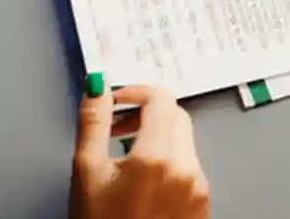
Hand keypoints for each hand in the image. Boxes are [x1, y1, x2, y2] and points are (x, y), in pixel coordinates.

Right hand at [70, 77, 209, 218]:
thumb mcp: (87, 172)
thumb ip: (94, 122)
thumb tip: (97, 86)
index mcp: (158, 158)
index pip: (161, 97)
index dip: (136, 92)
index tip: (117, 101)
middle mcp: (186, 170)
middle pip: (175, 116)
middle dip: (146, 114)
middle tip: (118, 129)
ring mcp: (199, 188)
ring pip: (183, 141)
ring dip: (157, 139)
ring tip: (126, 161)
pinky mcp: (203, 202)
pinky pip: (190, 166)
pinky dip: (170, 162)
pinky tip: (144, 183)